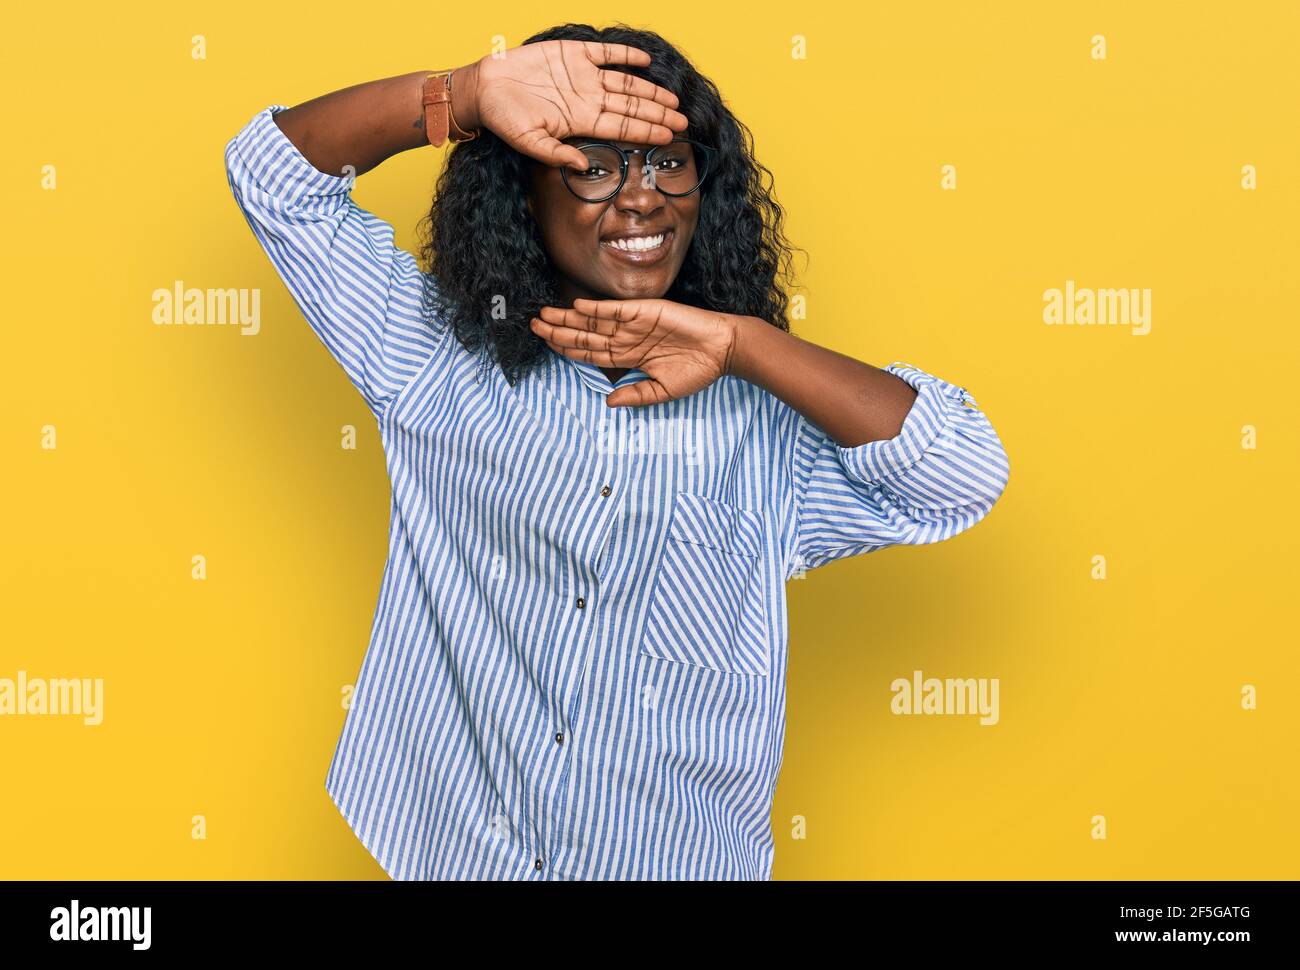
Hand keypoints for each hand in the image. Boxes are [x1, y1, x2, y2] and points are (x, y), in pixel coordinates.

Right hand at [467, 40, 688, 170]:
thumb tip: (583, 167)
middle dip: (659, 114)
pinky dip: (625, 56)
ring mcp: (583, 76)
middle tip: (684, 120)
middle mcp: (588, 99)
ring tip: (673, 98)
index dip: (648, 131)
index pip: (623, 126)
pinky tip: (645, 62)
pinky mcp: (574, 53)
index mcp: (582, 121)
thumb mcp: (529, 143)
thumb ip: (557, 154)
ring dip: (650, 90)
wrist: (485, 88)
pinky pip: (606, 53)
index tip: (670, 136)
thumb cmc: (505, 120)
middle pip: (632, 106)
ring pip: (626, 83)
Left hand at [531, 298, 740, 406]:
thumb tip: (608, 401)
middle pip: (585, 336)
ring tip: (545, 315)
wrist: (722, 350)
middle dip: (558, 331)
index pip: (590, 353)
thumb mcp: (663, 392)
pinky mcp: (646, 311)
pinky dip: (596, 310)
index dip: (567, 350)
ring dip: (568, 319)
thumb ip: (635, 396)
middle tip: (533, 325)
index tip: (546, 345)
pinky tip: (576, 307)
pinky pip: (616, 311)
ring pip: (594, 322)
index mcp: (629, 357)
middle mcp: (627, 338)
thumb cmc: (697, 371)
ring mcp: (635, 324)